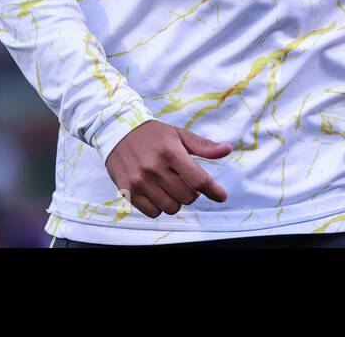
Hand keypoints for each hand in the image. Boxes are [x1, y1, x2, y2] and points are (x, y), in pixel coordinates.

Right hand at [105, 120, 231, 217]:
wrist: (118, 132)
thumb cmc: (152, 134)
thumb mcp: (179, 134)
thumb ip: (203, 146)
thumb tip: (227, 149)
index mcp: (171, 152)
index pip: (198, 180)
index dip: (214, 191)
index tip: (221, 196)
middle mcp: (155, 168)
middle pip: (187, 197)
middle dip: (192, 192)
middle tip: (185, 182)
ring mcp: (141, 181)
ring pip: (172, 208)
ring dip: (176, 201)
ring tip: (170, 187)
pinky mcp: (129, 191)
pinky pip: (153, 212)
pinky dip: (160, 207)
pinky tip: (157, 193)